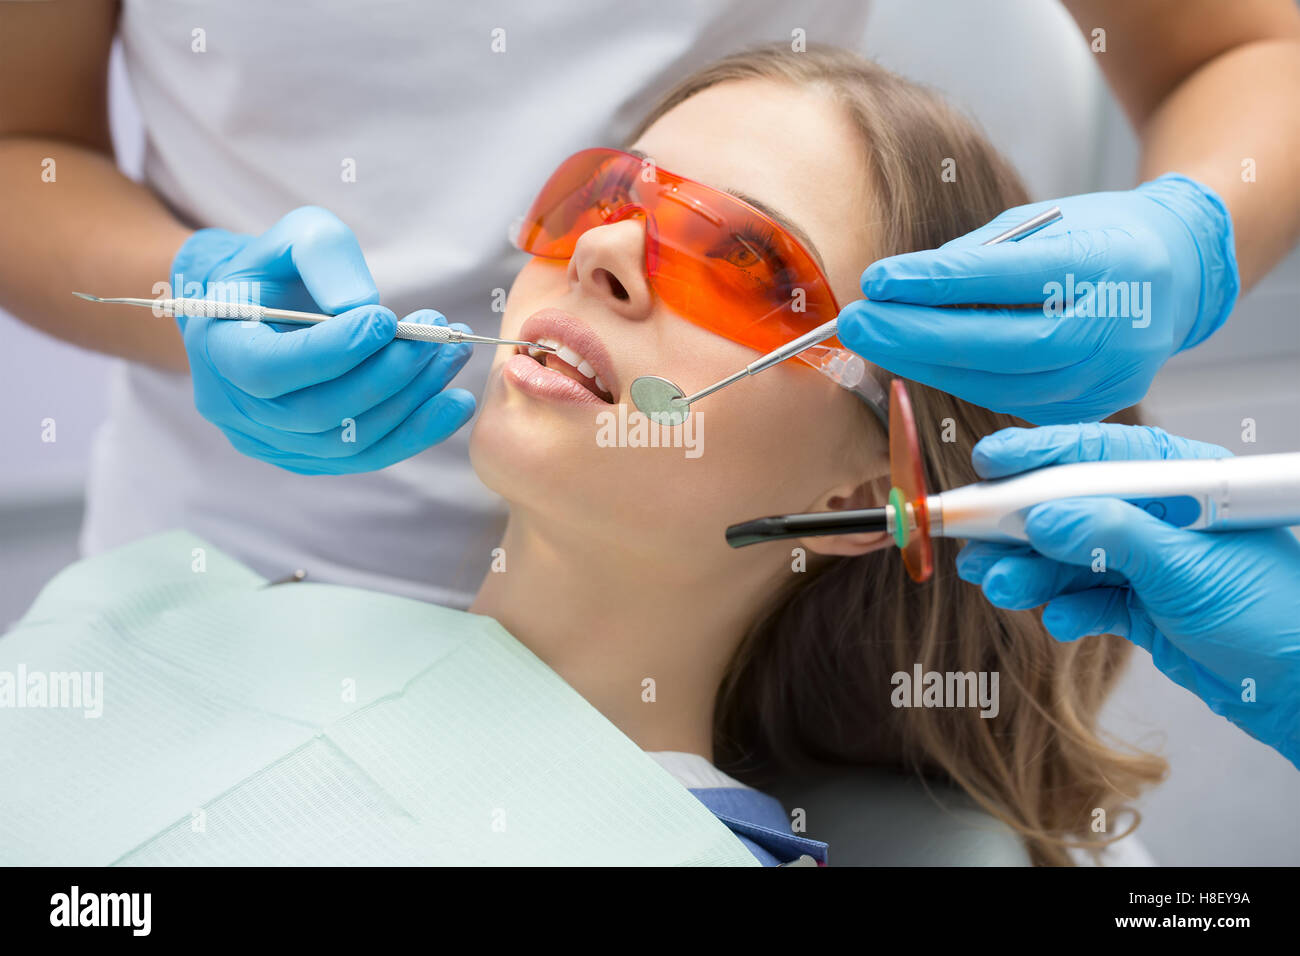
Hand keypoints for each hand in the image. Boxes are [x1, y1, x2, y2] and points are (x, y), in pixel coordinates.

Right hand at [169, 206, 474, 473]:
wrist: (258, 310)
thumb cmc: (277, 269)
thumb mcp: (293, 238)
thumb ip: (323, 257)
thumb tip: (363, 305)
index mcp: (217, 350)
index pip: (270, 369)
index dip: (331, 351)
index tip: (386, 320)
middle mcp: (236, 409)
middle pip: (317, 412)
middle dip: (386, 375)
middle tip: (436, 337)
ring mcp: (272, 442)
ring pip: (347, 441)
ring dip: (410, 400)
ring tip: (451, 356)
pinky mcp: (310, 457)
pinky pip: (366, 456)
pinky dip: (416, 432)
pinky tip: (455, 402)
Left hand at [836, 175, 1238, 423]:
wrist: (1175, 275)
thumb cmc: (1097, 239)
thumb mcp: (1044, 224)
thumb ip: (976, 257)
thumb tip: (898, 286)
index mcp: (1110, 266)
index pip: (1009, 280)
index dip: (937, 284)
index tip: (878, 280)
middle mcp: (1115, 331)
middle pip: (1001, 346)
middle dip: (917, 337)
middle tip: (857, 322)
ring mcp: (1105, 380)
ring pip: (998, 383)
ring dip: (924, 363)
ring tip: (873, 339)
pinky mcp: (1087, 410)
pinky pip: (1007, 400)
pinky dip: (955, 379)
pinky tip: (914, 359)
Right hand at [957, 423, 1299, 767]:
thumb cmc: (1279, 616)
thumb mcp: (1190, 568)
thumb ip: (1114, 536)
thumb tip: (1045, 516)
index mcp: (1181, 483)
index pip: (1097, 455)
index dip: (1038, 456)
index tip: (987, 464)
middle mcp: (1160, 516)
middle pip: (1069, 507)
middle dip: (1017, 526)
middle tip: (973, 540)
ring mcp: (1149, 562)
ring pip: (1068, 557)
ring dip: (1030, 572)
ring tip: (999, 585)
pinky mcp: (1142, 607)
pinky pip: (1086, 600)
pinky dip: (1065, 610)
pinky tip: (1058, 619)